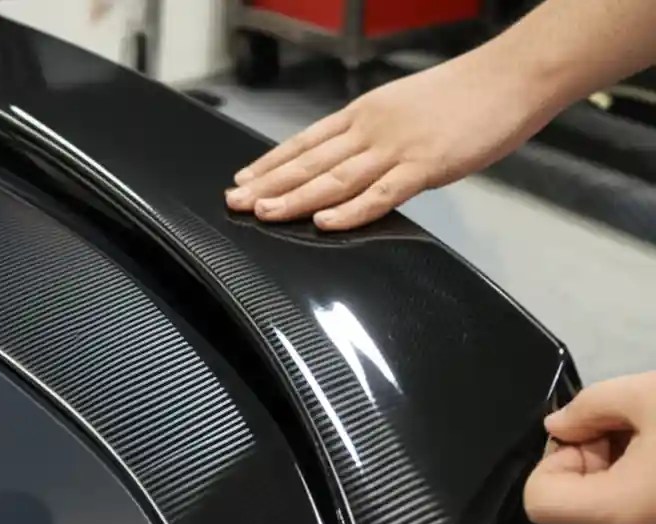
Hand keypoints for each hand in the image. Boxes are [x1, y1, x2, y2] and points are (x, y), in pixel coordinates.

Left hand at [225, 51, 556, 230]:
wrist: (513, 76)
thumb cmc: (466, 94)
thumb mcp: (405, 107)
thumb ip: (376, 133)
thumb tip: (352, 159)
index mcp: (365, 112)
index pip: (306, 141)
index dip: (270, 162)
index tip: (243, 178)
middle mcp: (372, 128)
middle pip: (310, 162)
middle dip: (269, 184)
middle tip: (236, 201)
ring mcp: (397, 147)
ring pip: (334, 178)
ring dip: (295, 198)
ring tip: (264, 212)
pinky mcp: (426, 166)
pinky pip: (381, 193)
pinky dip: (350, 210)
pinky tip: (324, 221)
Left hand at [524, 372, 655, 523]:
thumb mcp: (651, 395)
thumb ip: (590, 405)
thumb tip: (558, 428)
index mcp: (622, 511)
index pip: (540, 501)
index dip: (555, 462)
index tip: (592, 436)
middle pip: (573, 507)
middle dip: (592, 462)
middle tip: (635, 433)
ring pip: (607, 514)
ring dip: (620, 474)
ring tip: (655, 446)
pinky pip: (638, 523)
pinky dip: (643, 491)